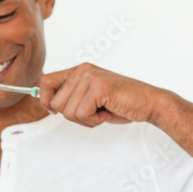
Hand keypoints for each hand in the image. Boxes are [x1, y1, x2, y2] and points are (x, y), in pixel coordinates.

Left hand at [40, 64, 161, 127]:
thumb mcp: (88, 99)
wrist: (148, 104)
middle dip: (71, 116)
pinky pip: (81, 115)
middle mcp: (82, 70)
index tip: (55, 111)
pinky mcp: (99, 87)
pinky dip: (93, 121)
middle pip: (54, 103)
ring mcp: (91, 76)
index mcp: (78, 71)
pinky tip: (107, 113)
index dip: (44, 101)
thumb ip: (69, 98)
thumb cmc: (119, 104)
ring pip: (67, 112)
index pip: (44, 82)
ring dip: (84, 120)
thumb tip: (46, 104)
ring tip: (101, 112)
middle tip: (92, 112)